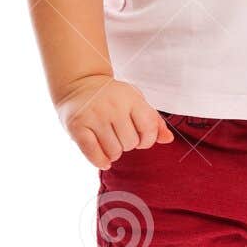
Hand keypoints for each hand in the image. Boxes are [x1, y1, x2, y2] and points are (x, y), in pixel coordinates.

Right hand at [56, 75, 173, 168]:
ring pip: (113, 151)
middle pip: (130, 143)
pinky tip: (103, 158)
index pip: (149, 128)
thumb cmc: (112, 97)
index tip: (141, 139)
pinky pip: (94, 154)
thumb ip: (153, 120)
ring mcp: (94, 116)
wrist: (80, 85)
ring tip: (110, 141)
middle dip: (128, 145)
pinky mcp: (77, 126)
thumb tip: (168, 139)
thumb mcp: (136, 101)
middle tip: (121, 136)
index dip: (148, 140)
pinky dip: (101, 161)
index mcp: (130, 98)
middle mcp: (112, 106)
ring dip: (114, 153)